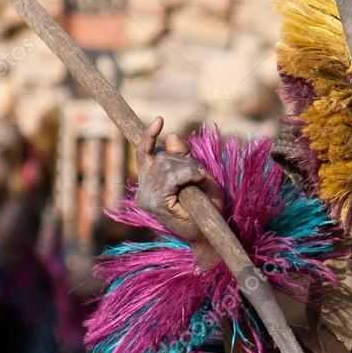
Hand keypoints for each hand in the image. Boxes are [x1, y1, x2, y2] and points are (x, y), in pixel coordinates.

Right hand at [135, 117, 223, 245]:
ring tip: (197, 182)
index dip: (149, 135)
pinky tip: (195, 178)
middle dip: (183, 161)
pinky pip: (171, 176)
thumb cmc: (205, 205)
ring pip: (166, 164)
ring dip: (188, 169)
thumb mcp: (198, 174)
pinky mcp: (154, 203)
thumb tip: (171, 135)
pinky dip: (187, 174)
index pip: (144, 151)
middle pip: (160, 155)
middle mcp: (144, 188)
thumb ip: (184, 156)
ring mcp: (147, 196)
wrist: (207, 233)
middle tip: (198, 177)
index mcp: (150, 181)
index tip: (160, 119)